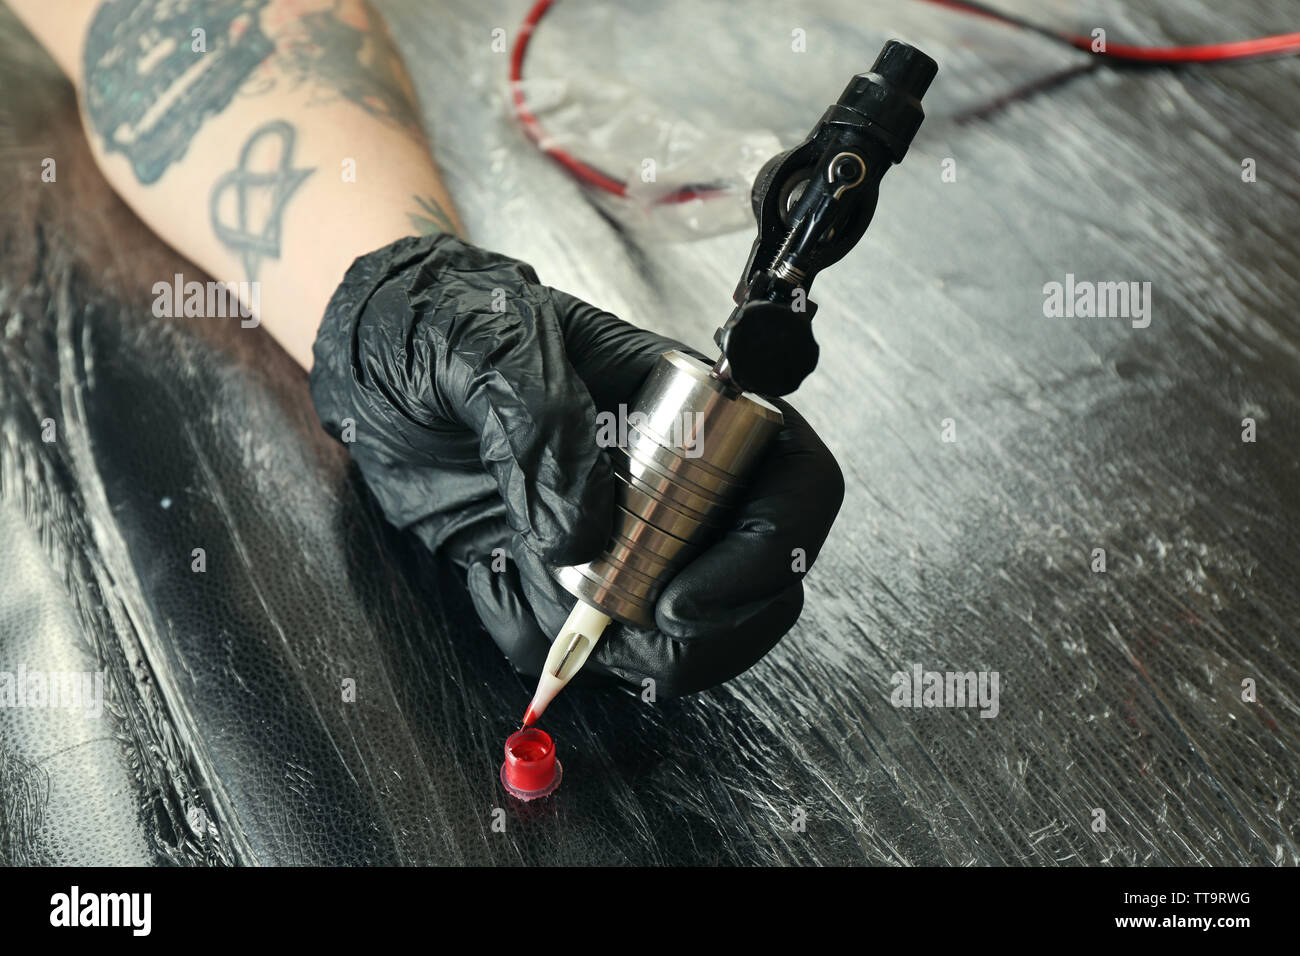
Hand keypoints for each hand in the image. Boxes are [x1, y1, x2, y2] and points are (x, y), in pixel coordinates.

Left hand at [310, 234, 843, 696]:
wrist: (369, 355)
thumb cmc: (438, 317)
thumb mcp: (481, 340)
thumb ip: (539, 422)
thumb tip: (582, 537)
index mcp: (692, 404)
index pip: (792, 481)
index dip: (771, 552)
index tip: (685, 599)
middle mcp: (681, 478)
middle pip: (761, 581)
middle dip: (706, 629)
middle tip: (625, 628)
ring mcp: (632, 534)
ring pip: (687, 633)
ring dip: (627, 645)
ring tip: (542, 594)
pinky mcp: (572, 577)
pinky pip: (591, 645)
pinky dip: (548, 641)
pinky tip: (493, 579)